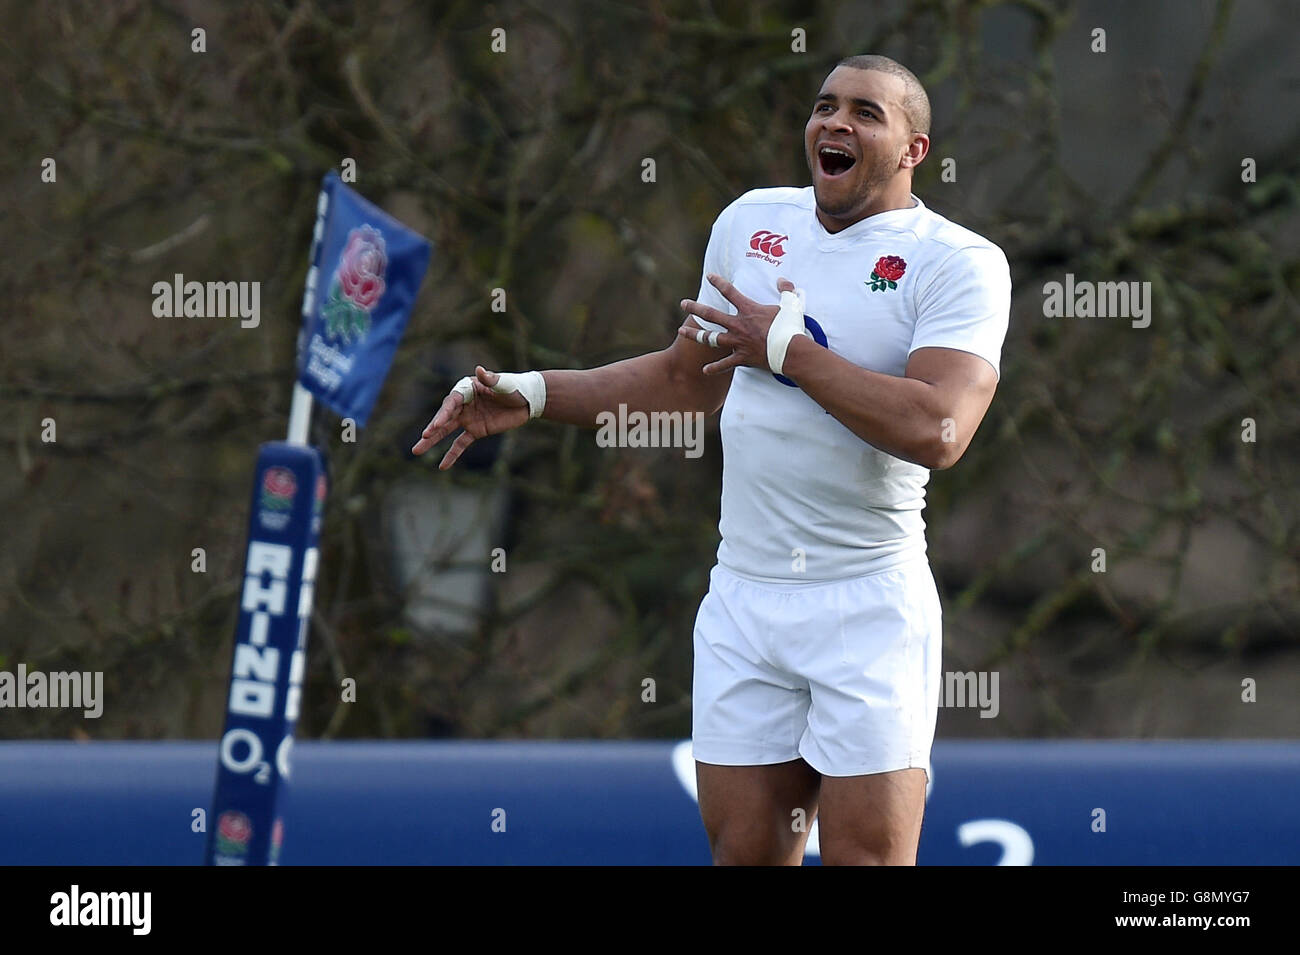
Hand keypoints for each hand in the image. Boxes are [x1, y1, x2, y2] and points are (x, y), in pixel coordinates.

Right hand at [411, 365, 530, 469]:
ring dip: (432, 441)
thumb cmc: (515, 388)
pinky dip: (451, 454)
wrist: (527, 401)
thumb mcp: (504, 384)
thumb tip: (480, 370)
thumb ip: (491, 379)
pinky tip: (442, 466)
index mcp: (467, 389)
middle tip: (424, 436)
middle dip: (434, 427)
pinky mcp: (475, 431)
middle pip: (445, 417)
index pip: (452, 402)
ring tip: (416, 451)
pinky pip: (460, 444)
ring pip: (446, 431)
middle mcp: (463, 404)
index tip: (436, 425)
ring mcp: (468, 418)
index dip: (444, 413)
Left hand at [677, 275, 796, 374]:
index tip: (709, 277)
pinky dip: (714, 368)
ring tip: (681, 331)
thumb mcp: (791, 304)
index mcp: (748, 310)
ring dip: (695, 334)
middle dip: (695, 307)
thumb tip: (783, 280)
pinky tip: (704, 370)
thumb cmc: (791, 327)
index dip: (718, 283)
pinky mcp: (742, 358)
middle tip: (683, 303)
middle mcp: (738, 325)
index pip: (730, 292)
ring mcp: (738, 342)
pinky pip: (724, 364)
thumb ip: (786, 290)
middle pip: (711, 314)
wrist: (791, 351)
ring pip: (710, 338)